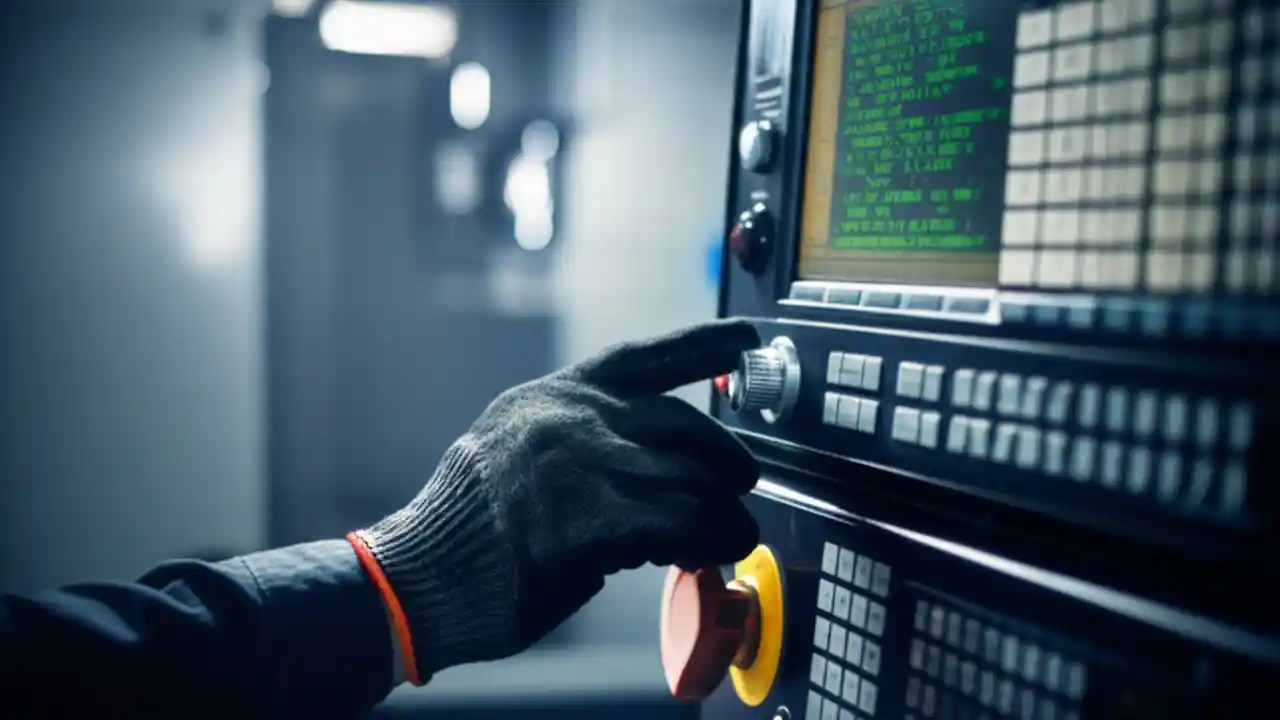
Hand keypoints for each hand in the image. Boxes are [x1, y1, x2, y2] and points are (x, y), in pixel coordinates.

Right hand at [356, 319, 762, 679]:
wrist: (425, 575)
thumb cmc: (470, 525)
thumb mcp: (516, 446)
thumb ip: (580, 440)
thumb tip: (648, 465)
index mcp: (556, 396)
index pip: (644, 358)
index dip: (703, 343)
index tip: (748, 336)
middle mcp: (576, 418)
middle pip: (687, 427)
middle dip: (725, 460)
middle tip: (739, 487)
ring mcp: (588, 465)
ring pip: (695, 481)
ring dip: (724, 515)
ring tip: (728, 536)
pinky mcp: (599, 519)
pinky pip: (685, 524)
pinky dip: (708, 541)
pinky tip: (703, 554)